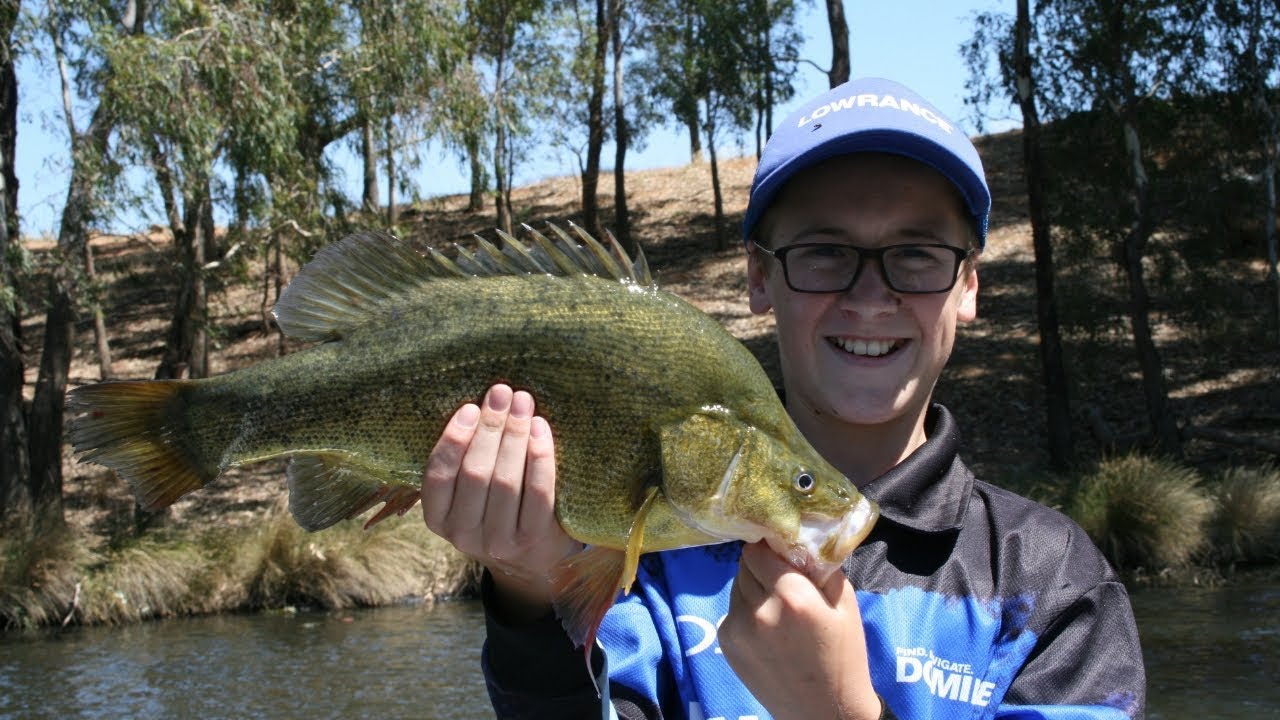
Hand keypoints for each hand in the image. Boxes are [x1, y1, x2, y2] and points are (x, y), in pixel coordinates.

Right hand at [422, 384, 581, 622]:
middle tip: (501, 393)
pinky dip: (540, 457)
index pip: (437, 477)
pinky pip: (538, 492)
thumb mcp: (468, 495)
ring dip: (515, 435)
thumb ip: (466, 460)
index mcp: (438, 519)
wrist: (533, 558)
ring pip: (506, 481)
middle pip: (476, 474)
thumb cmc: (497, 508)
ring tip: (523, 403)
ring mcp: (499, 541)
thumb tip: (480, 402)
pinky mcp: (533, 540)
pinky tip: (541, 429)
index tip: (469, 407)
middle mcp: (463, 535)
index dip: (453, 440)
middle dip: (489, 428)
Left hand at [720, 542, 880, 719]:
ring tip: (776, 606)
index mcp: (792, 596)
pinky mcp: (726, 642)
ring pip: (736, 584)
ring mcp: (737, 627)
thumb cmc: (843, 654)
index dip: (771, 547)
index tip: (782, 553)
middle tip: (782, 579)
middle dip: (762, 565)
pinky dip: (745, 609)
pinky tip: (766, 627)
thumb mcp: (844, 603)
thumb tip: (798, 539)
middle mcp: (759, 609)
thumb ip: (819, 565)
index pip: (759, 549)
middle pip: (744, 564)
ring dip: (752, 586)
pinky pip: (732, 608)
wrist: (824, 711)